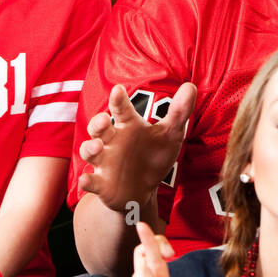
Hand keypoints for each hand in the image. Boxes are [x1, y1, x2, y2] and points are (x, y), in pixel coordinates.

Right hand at [77, 82, 195, 213]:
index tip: (118, 89)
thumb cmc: (153, 156)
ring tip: (97, 146)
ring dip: (90, 148)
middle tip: (104, 119)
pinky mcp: (100, 183)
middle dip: (98, 123)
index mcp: (128, 126)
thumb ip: (179, 112)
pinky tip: (87, 180)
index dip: (118, 100)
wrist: (143, 190)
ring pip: (89, 151)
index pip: (120, 109)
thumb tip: (190, 86)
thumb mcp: (171, 134)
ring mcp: (103, 161)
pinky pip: (89, 181)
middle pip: (98, 128)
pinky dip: (86, 181)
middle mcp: (112, 141)